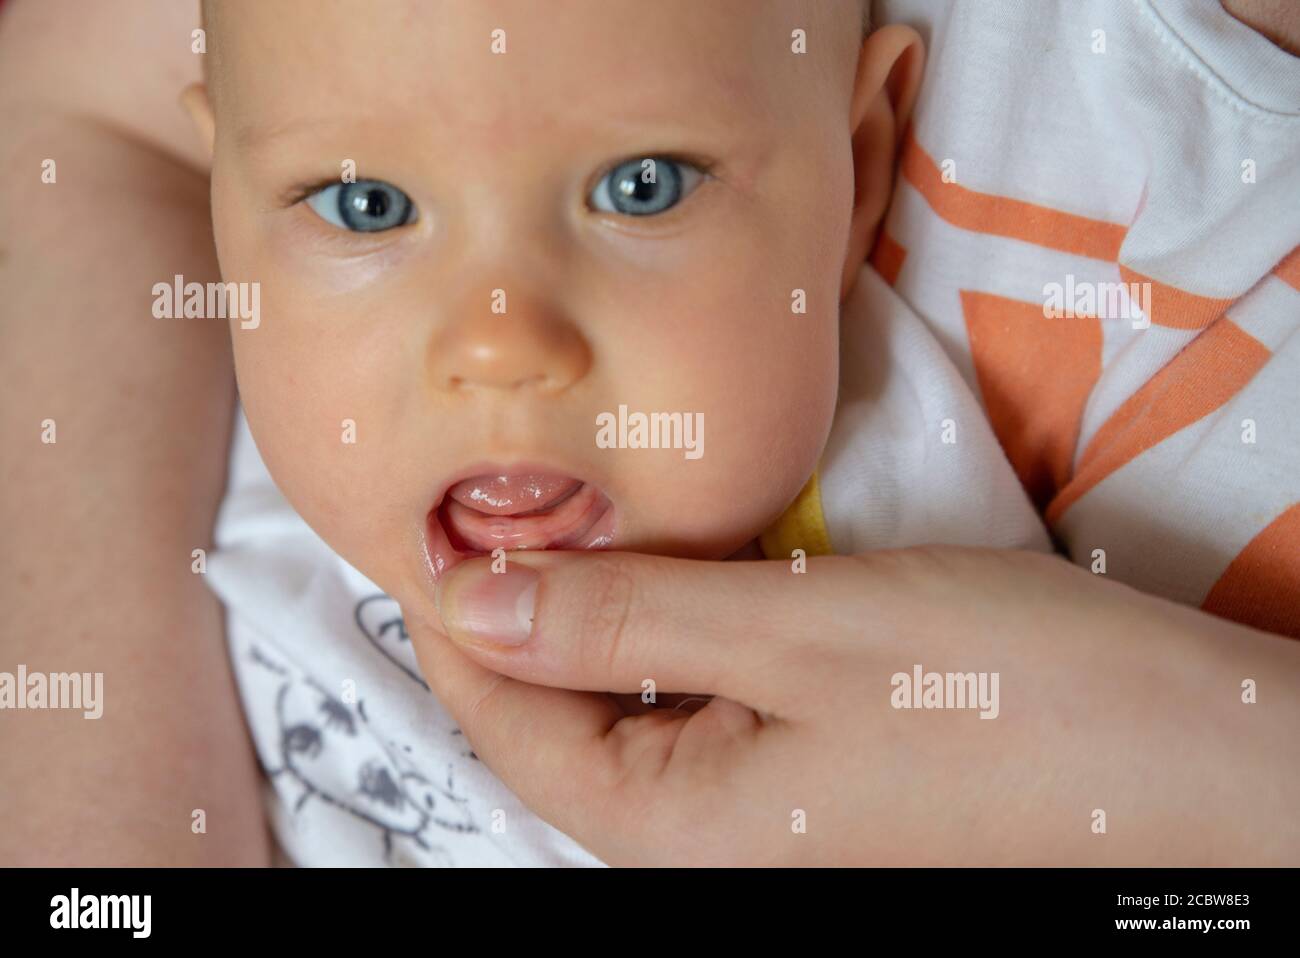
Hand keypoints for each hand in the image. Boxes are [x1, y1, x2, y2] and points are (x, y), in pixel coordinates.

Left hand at [408, 547, 1299, 865]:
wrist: (1193, 756)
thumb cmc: (1007, 698)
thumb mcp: (798, 635)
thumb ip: (622, 623)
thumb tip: (469, 599)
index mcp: (668, 827)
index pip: (502, 719)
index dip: (456, 613)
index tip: (439, 512)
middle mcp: (700, 835)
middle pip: (557, 716)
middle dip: (527, 603)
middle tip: (517, 493)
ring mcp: (759, 810)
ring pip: (628, 701)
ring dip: (604, 606)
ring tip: (593, 512)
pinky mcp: (811, 769)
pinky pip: (701, 697)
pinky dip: (676, 623)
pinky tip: (694, 562)